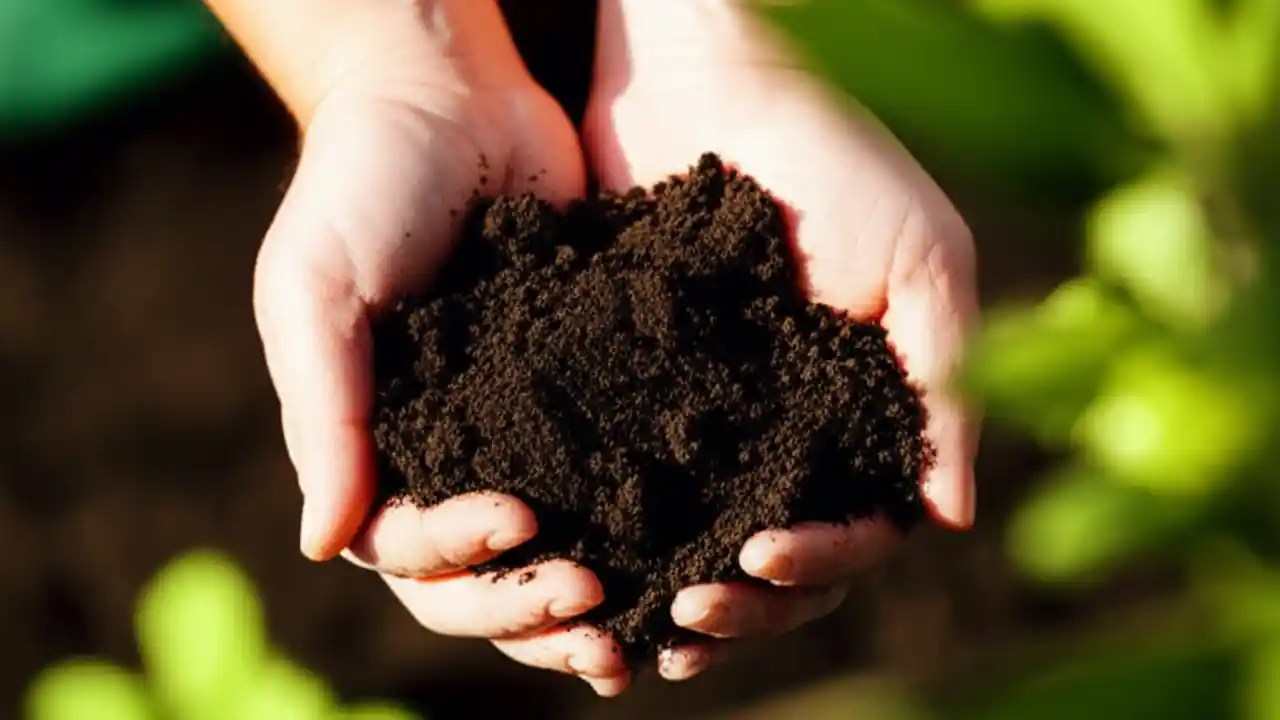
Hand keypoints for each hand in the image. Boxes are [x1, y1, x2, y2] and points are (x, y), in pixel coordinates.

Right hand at [240, 0, 627, 694]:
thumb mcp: (319, 290)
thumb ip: (324, 413)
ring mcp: (515, 440)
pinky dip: (635, 534)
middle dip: (528, 606)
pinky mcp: (583, 402)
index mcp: (371, 448)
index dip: (462, 560)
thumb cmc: (364, 188)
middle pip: (474, 584)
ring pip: (542, 559)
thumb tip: (320, 545)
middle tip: (596, 600)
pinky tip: (682, 555)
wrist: (453, 101)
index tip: (522, 523)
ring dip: (584, 605)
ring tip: (639, 625)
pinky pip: (604, 485)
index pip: (406, 550)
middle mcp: (442, 460)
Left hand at [583, 0, 978, 679]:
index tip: (764, 555)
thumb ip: (943, 381)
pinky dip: (620, 541)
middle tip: (693, 611)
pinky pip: (632, 487)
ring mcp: (713, 418)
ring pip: (705, 539)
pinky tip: (592, 575)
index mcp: (864, 413)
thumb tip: (950, 520)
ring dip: (682, 591)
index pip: (857, 525)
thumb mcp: (921, 257)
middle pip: (780, 553)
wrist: (704, 81)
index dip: (821, 558)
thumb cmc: (831, 158)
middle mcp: (790, 430)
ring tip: (643, 627)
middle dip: (747, 597)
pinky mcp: (637, 394)